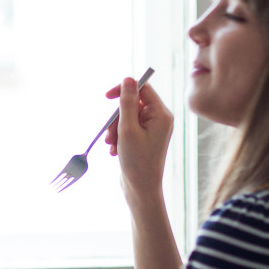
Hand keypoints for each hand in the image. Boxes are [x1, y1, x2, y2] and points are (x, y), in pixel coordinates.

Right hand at [104, 75, 172, 207]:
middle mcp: (160, 119)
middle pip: (132, 104)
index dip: (123, 90)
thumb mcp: (127, 129)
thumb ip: (127, 102)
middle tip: (110, 135)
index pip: (142, 88)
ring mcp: (153, 129)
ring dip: (115, 129)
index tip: (106, 97)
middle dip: (117, 118)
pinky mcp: (145, 138)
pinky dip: (118, 136)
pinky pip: (128, 128)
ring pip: (127, 116)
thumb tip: (128, 79)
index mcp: (161, 115)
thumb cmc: (137, 161)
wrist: (141, 189)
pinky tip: (114, 150)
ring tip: (111, 145)